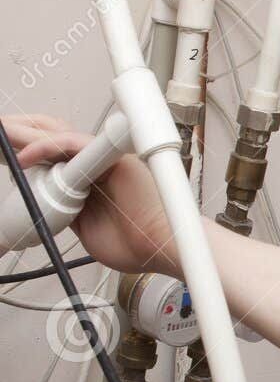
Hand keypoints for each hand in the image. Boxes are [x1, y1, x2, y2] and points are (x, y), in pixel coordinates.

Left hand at [2, 113, 178, 274]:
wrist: (161, 249)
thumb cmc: (136, 243)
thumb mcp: (84, 228)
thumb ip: (66, 211)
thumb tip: (42, 205)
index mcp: (90, 178)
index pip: (52, 153)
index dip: (26, 150)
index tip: (4, 154)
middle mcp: (97, 162)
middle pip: (51, 134)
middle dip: (20, 132)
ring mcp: (105, 157)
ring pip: (58, 133)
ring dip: (26, 133)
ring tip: (2, 134)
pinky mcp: (111, 156)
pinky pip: (72, 143)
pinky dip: (46, 147)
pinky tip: (26, 156)